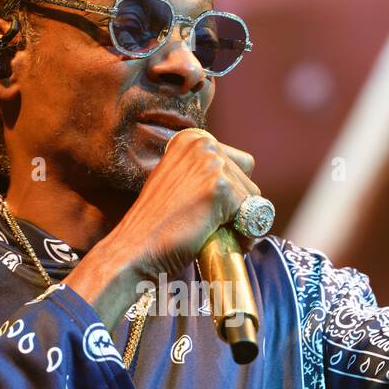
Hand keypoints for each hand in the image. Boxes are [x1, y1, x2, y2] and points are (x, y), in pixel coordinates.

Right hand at [101, 128, 260, 281]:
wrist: (135, 249)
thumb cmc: (154, 225)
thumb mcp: (176, 182)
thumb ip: (201, 174)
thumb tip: (239, 185)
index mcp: (191, 138)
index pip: (238, 162)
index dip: (231, 191)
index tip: (210, 210)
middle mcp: (202, 144)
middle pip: (249, 177)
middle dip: (238, 205)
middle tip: (212, 225)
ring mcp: (211, 164)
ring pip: (253, 197)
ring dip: (240, 221)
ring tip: (211, 233)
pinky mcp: (219, 188)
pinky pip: (252, 214)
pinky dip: (243, 234)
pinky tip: (217, 240)